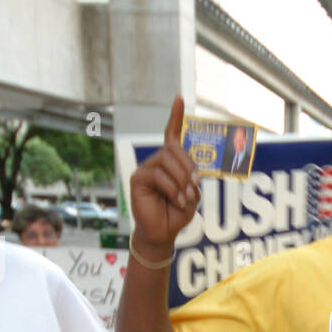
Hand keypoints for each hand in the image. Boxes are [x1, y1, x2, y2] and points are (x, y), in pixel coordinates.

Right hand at [130, 96, 200, 257]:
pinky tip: (177, 199)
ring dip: (182, 178)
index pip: (171, 135)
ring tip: (185, 196)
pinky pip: (158, 174)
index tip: (179, 98)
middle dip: (188, 165)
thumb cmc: (176, 213)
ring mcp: (146, 169)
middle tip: (194, 185)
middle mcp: (157, 162)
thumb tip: (191, 171)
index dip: (175, 117)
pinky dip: (172, 187)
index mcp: (171, 162)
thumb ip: (192, 178)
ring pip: (167, 160)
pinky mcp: (138, 179)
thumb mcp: (191, 194)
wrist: (163, 232)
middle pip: (174, 149)